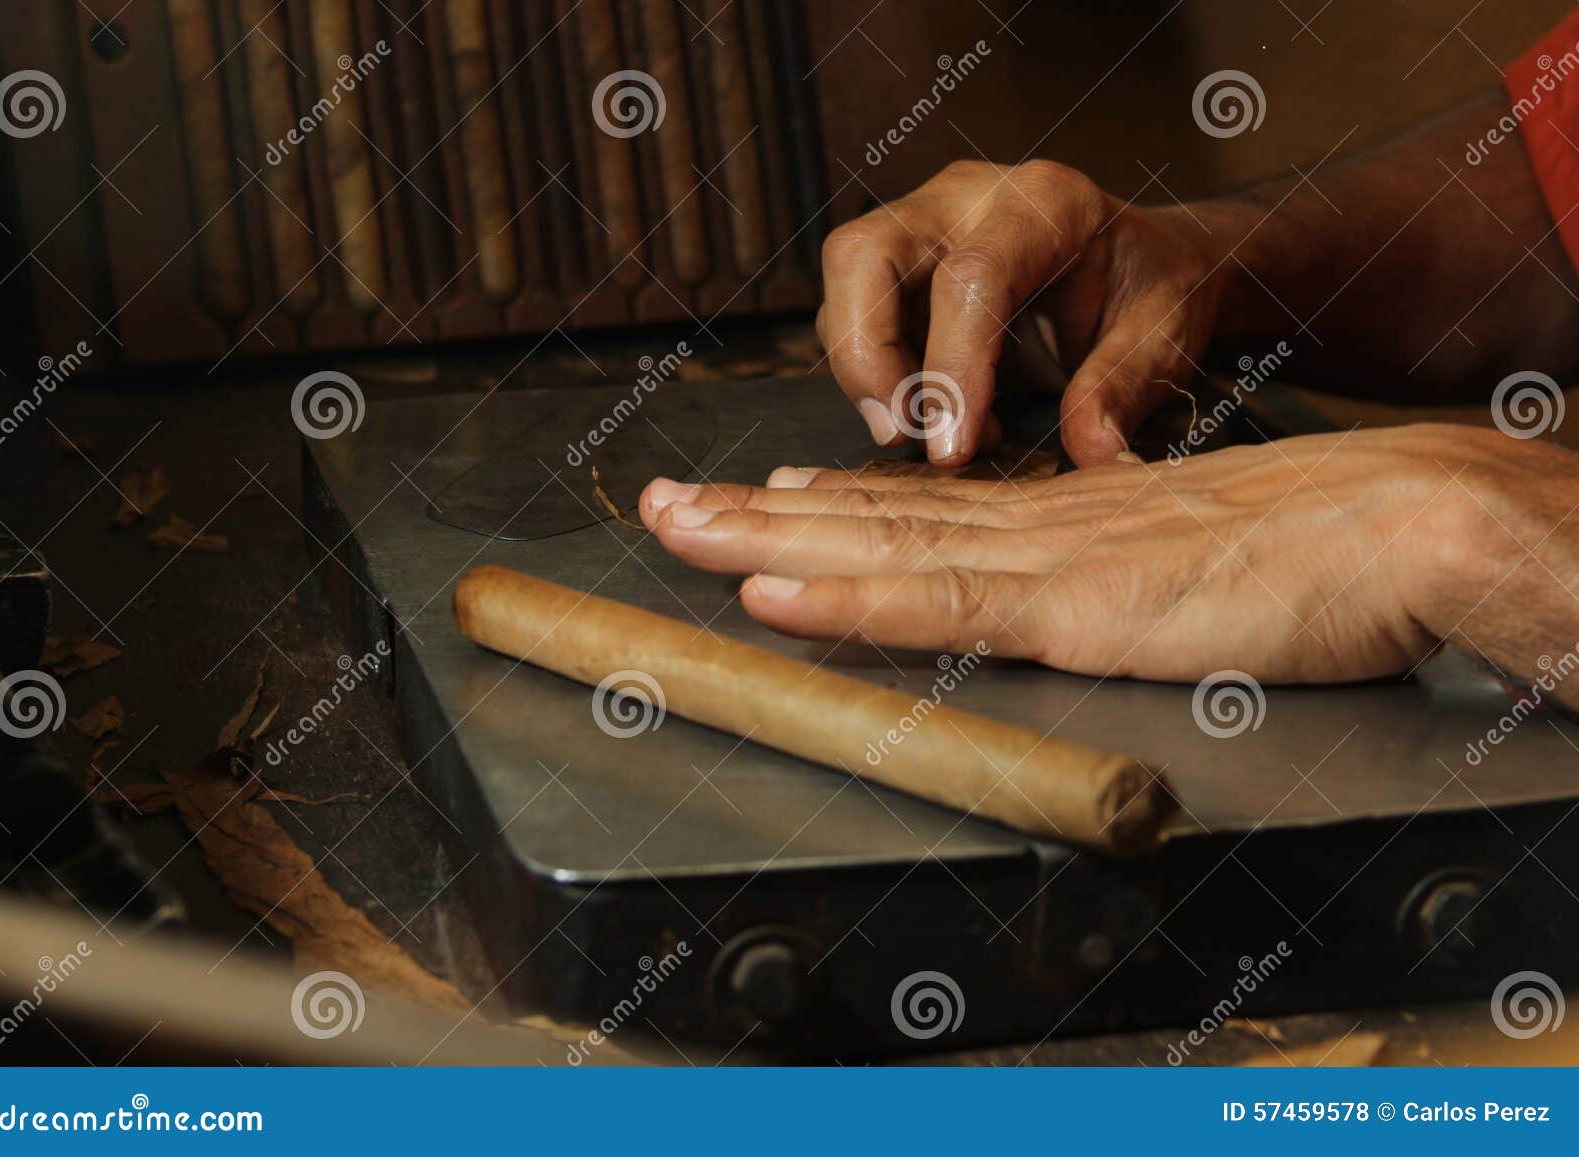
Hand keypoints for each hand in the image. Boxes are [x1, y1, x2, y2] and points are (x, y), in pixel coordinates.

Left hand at [639, 426, 1578, 699]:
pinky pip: (937, 602)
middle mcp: (1036, 529)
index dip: (830, 506)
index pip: (922, 513)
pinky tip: (773, 589)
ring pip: (878, 547)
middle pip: (872, 518)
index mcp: (1065, 522)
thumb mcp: (1195, 566)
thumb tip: (1094, 595)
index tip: (763, 501)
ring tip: (679, 528)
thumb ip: (1125, 583)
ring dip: (767, 542)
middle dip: (759, 516)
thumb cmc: (1322, 553)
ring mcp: (1047, 562)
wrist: (1403, 525)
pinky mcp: (1076, 605)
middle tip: (669, 504)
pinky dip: (847, 595)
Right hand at [817, 160, 1220, 467]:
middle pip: (863, 253)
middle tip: (903, 432)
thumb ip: (1123, 388)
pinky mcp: (902, 262)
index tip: (952, 449)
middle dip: (865, 355)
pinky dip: (873, 373)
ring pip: (845, 282)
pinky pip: (853, 312)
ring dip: (864, 370)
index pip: (969, 278)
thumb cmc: (1151, 290)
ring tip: (926, 431)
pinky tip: (927, 413)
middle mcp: (969, 197)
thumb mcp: (1162, 337)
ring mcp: (926, 223)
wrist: (1142, 265)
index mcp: (1046, 203)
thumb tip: (1092, 451)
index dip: (951, 369)